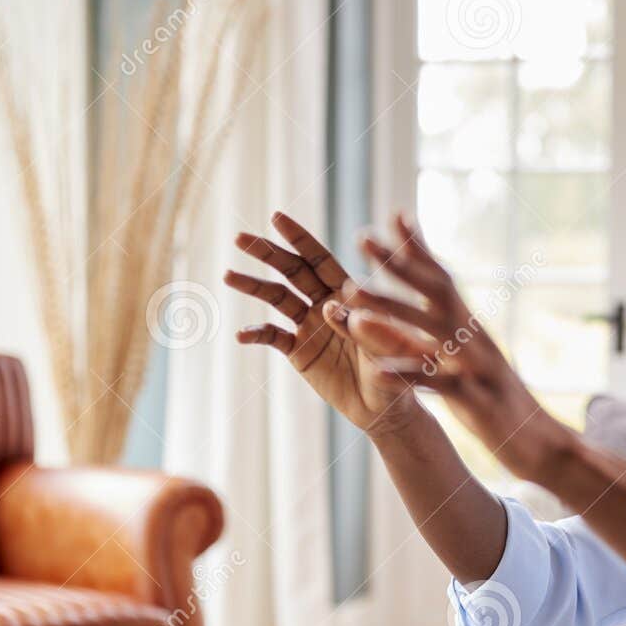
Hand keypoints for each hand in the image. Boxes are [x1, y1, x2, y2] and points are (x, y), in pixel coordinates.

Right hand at [225, 212, 424, 436]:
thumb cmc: (396, 371)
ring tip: (229, 275)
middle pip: (293, 271)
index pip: (320, 260)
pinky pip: (273, 337)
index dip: (299, 239)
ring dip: (254, 286)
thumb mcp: (388, 347)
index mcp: (348, 294)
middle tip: (241, 237)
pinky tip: (241, 335)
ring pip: (277, 298)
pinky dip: (257, 334)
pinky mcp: (299, 351)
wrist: (384, 408)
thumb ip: (363, 325)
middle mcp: (325, 304)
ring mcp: (310, 326)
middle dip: (268, 253)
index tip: (277, 217)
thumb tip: (329, 307)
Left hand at [324, 212, 577, 482]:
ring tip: (350, 296)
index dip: (419, 247)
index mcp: (470, 326)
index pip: (443, 277)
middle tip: (361, 237)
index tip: (393, 215)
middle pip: (435, 290)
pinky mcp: (474, 398)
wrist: (538, 441)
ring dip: (389, 311)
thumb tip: (425, 302)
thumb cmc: (496, 399)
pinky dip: (408, 376)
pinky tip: (378, 371)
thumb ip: (447, 331)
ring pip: (429, 331)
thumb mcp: (471, 358)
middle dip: (397, 264)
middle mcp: (474, 337)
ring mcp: (475, 365)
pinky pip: (437, 384)